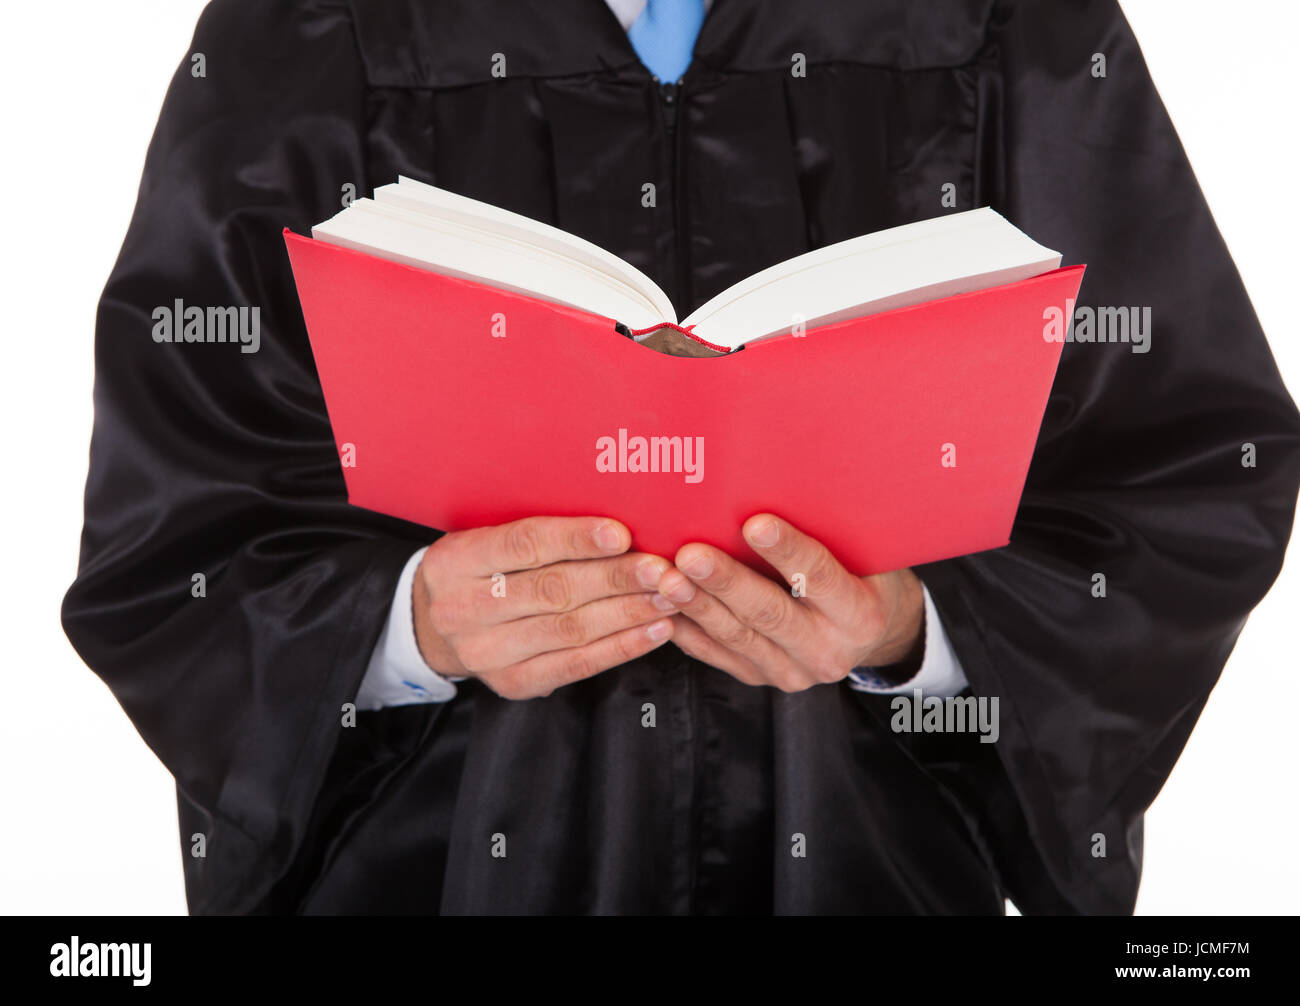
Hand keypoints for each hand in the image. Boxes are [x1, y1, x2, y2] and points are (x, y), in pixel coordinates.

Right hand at [413, 516, 674, 699]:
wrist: (438, 626)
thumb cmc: (481, 570)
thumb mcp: (487, 538)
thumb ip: (538, 531)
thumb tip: (615, 523)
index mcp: (456, 561)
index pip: (523, 544)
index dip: (576, 539)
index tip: (623, 534)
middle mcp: (463, 609)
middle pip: (553, 590)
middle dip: (616, 578)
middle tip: (662, 568)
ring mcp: (486, 652)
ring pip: (570, 629)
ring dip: (628, 612)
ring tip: (669, 596)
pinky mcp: (512, 684)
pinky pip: (577, 665)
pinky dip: (622, 647)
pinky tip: (656, 630)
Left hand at [656, 514, 923, 691]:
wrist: (862, 632)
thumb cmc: (857, 573)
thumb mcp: (860, 552)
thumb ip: (828, 530)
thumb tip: (784, 473)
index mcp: (860, 615)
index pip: (821, 577)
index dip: (787, 551)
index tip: (755, 523)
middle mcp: (828, 651)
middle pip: (770, 613)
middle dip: (727, 582)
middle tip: (691, 554)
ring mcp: (791, 671)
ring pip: (737, 636)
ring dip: (697, 605)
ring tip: (666, 577)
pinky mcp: (758, 676)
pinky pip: (715, 654)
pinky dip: (686, 629)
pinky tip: (660, 603)